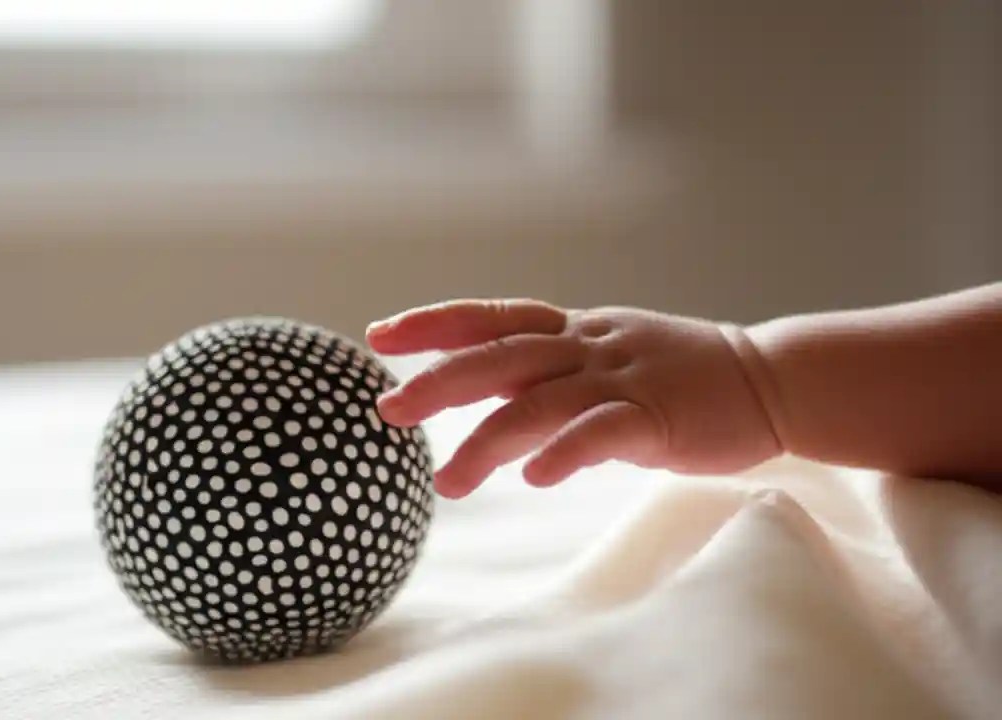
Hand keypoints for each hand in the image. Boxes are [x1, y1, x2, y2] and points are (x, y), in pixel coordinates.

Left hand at [366, 299, 780, 497]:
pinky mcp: (660, 417)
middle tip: (389, 410)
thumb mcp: (602, 360)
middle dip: (440, 381)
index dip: (435, 323)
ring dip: (488, 442)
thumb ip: (542, 372)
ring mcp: (625, 379)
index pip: (493, 318)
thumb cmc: (677, 377)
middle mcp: (590, 347)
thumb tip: (472, 388)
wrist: (772, 379)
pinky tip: (536, 478)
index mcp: (575, 331)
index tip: (379, 336)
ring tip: (448, 484)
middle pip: (503, 357)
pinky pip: (604, 433)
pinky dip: (566, 453)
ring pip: (542, 403)